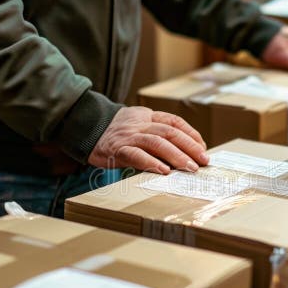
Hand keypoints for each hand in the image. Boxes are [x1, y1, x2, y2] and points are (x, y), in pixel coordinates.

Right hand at [88, 107, 208, 173]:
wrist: (84, 128)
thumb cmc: (115, 133)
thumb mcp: (136, 125)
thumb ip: (154, 133)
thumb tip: (181, 152)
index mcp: (146, 115)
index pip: (174, 121)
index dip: (191, 134)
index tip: (203, 147)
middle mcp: (139, 123)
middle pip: (170, 132)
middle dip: (189, 146)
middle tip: (203, 161)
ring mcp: (128, 136)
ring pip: (157, 142)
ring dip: (176, 156)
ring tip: (190, 168)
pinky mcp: (117, 148)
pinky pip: (136, 155)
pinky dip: (151, 163)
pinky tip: (164, 171)